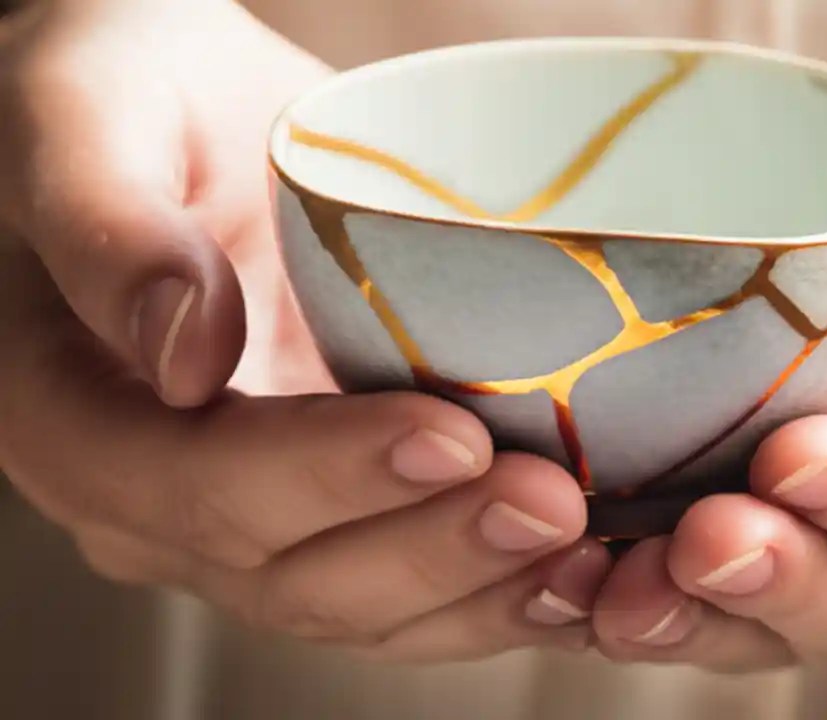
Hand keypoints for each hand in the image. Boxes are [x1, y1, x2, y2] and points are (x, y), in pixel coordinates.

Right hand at [0, 0, 606, 660]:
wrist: (190, 129)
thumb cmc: (129, 97)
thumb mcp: (88, 109)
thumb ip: (107, 221)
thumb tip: (182, 348)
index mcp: (71, 415)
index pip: (192, 483)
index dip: (325, 475)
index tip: (449, 433)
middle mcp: (156, 500)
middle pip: (292, 574)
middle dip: (434, 548)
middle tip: (553, 499)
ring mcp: (251, 521)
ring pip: (366, 607)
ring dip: (484, 590)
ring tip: (589, 549)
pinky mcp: (337, 510)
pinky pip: (414, 590)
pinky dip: (503, 592)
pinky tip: (586, 571)